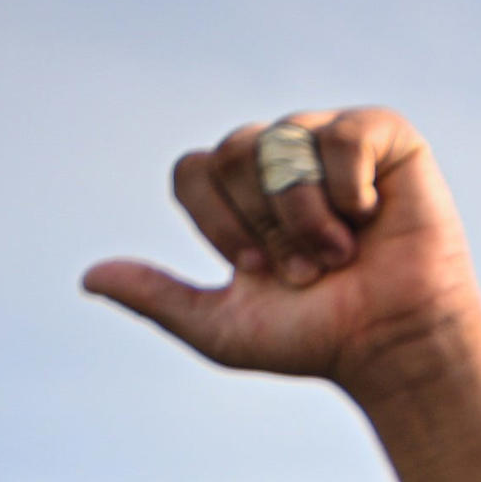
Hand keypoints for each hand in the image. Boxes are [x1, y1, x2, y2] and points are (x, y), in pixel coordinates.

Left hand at [82, 105, 480, 390]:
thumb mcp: (222, 328)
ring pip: (282, 144)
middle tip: (306, 268)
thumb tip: (86, 277)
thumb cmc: (318, 338)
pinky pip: (341, 136)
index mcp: (240, 195)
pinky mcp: (385, 137)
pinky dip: (349, 188)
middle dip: (264, 225)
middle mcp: (281, 159)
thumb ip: (157, 297)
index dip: (217, 223)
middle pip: (233, 151)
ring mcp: (331, 142)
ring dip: (305, 217)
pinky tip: (371, 217)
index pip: (193, 171)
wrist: (394, 345)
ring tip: (340, 255)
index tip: (255, 271)